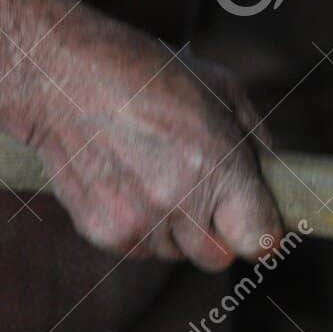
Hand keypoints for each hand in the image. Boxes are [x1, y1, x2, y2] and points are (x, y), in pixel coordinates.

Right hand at [0, 16, 281, 270]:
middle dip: (216, 234)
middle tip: (200, 197)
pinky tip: (126, 184)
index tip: (256, 226)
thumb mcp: (217, 86)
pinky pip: (140, 250)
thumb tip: (273, 175)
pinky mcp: (105, 232)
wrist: (59, 77)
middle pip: (217, 258)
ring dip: (174, 228)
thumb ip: (256, 136)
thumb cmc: (143, 73)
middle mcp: (180, 200)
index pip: (259, 240)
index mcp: (218, 165)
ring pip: (176, 254)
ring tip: (151, 175)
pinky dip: (139, 228)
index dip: (261, 235)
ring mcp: (140, 221)